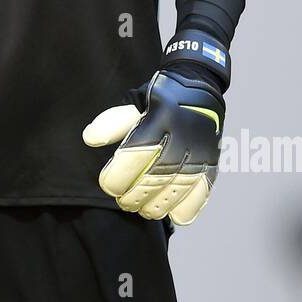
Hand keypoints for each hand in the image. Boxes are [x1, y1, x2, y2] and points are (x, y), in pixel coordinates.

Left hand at [82, 70, 223, 225]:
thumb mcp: (135, 104)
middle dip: (134, 196)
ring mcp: (200, 153)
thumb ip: (112, 123)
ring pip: (176, 191)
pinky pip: (199, 196)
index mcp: (160, 119)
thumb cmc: (160, 102)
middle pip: (154, 178)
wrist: (201, 90)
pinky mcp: (212, 165)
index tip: (108, 184)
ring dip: (155, 206)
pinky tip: (169, 211)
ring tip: (142, 208)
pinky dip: (183, 210)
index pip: (135, 155)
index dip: (117, 176)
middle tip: (123, 200)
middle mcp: (182, 137)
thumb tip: (90, 138)